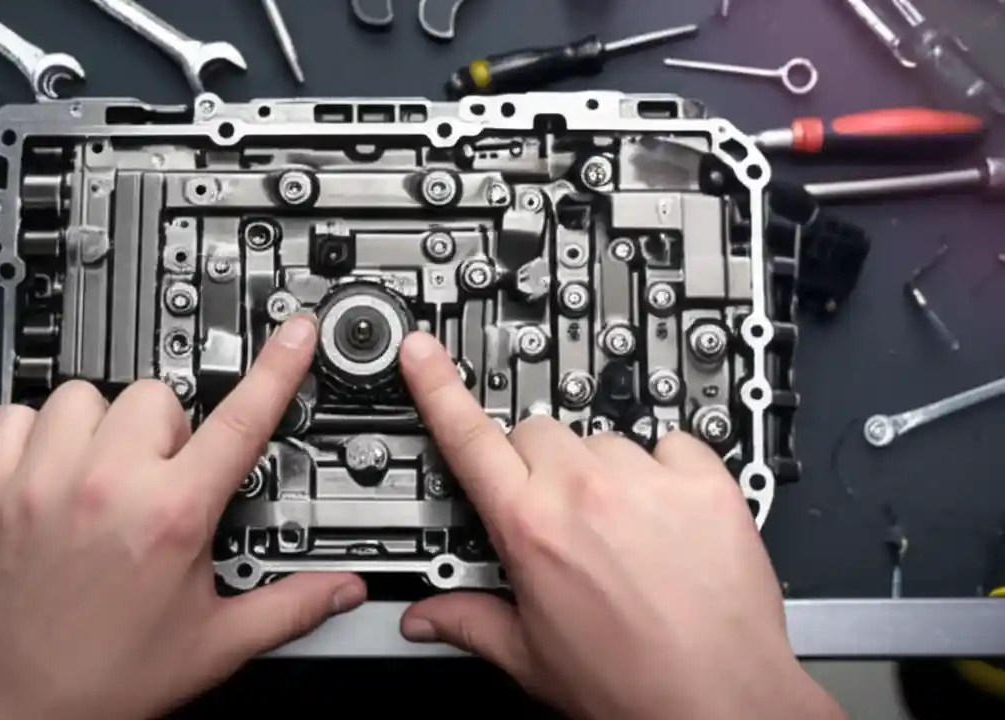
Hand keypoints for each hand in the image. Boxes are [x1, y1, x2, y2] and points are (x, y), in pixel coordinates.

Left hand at [0, 315, 365, 719]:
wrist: (19, 709)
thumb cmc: (109, 679)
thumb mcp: (216, 645)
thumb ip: (290, 607)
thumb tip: (343, 590)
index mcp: (172, 517)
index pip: (241, 421)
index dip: (277, 369)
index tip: (292, 335)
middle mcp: (107, 487)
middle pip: (158, 396)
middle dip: (172, 431)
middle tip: (165, 478)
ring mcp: (43, 482)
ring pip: (87, 395)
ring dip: (105, 424)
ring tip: (108, 470)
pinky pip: (16, 414)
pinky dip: (37, 430)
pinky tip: (53, 468)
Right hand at [396, 332, 843, 719]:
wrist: (719, 705)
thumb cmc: (630, 686)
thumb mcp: (530, 657)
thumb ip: (468, 622)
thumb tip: (423, 618)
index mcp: (529, 529)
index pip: (467, 439)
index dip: (438, 388)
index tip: (423, 352)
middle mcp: (584, 492)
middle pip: (537, 432)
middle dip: (537, 463)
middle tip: (559, 514)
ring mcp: (647, 480)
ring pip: (603, 438)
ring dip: (604, 471)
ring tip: (625, 528)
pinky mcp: (705, 481)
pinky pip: (673, 442)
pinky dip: (667, 469)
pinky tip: (670, 515)